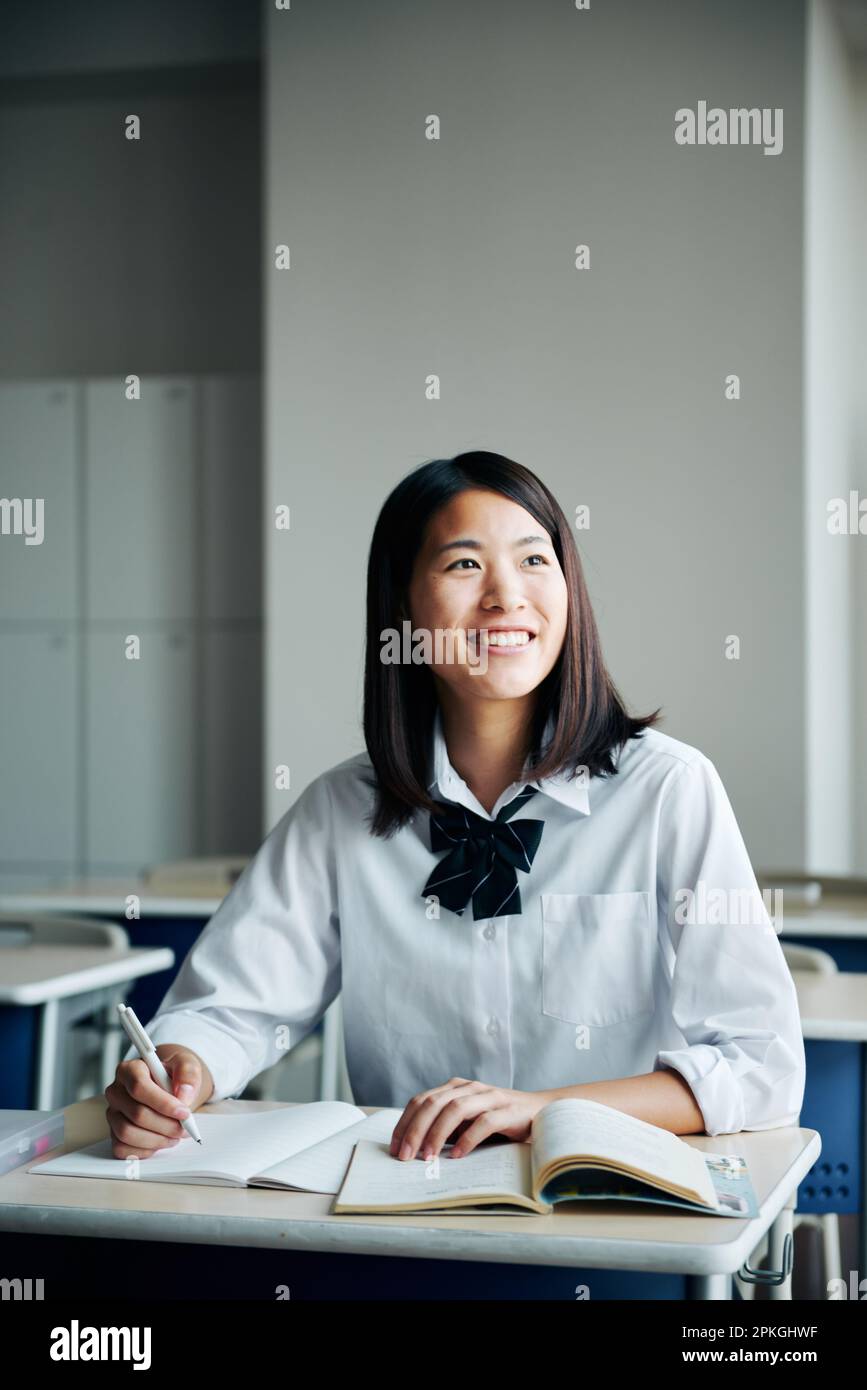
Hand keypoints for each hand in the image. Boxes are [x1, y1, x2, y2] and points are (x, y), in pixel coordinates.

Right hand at [105, 1043, 213, 1158]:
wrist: (171, 1087)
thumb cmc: (175, 1076)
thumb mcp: (187, 1066)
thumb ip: (188, 1075)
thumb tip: (183, 1095)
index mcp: (130, 1070)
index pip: (139, 1087)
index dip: (163, 1103)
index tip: (184, 1112)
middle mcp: (116, 1091)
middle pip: (136, 1113)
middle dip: (166, 1125)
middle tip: (185, 1128)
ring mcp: (113, 1114)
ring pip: (128, 1133)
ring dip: (157, 1139)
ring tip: (175, 1135)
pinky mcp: (114, 1133)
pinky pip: (123, 1149)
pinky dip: (145, 1150)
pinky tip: (161, 1141)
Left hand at [388, 1078, 553, 1160]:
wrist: (541, 1112)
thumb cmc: (498, 1121)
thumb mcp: (466, 1122)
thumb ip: (445, 1128)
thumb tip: (414, 1150)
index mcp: (455, 1087)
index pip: (421, 1101)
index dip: (405, 1123)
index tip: (394, 1147)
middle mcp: (469, 1087)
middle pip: (433, 1103)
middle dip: (415, 1130)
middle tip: (405, 1156)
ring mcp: (489, 1096)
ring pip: (455, 1109)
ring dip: (437, 1134)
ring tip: (427, 1157)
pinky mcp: (508, 1110)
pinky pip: (484, 1121)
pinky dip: (467, 1139)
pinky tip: (457, 1155)